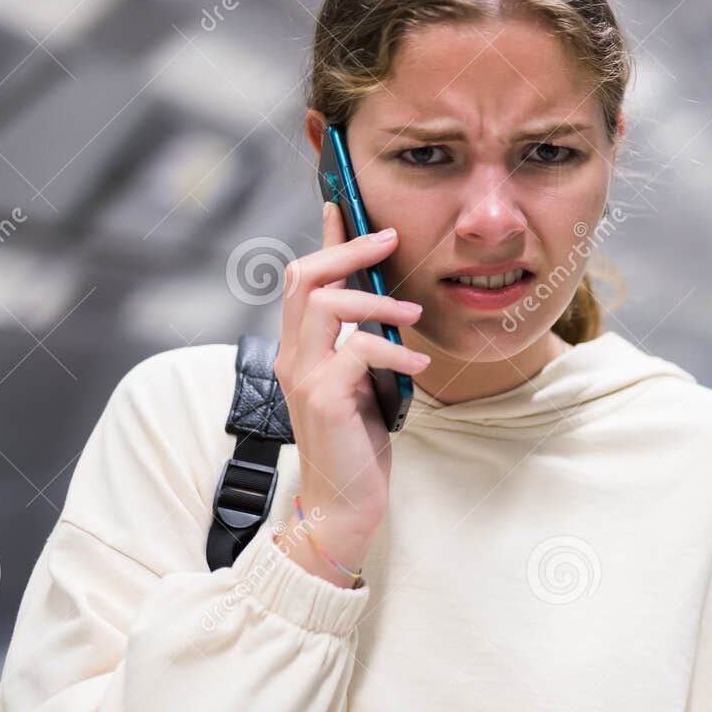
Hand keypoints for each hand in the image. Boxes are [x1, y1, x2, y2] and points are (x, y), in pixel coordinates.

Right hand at [271, 201, 429, 584]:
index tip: (344, 204)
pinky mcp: (323, 398)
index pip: (303, 279)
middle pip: (303, 276)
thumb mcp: (364, 384)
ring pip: (326, 304)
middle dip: (348, 248)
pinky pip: (358, 350)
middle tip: (390, 238)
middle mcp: (292, 356)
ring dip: (376, 301)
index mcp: (300, 349)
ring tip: (413, 316)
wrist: (342, 506)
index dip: (326, 239)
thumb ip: (364, 346)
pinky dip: (394, 352)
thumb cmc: (357, 446)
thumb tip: (388, 307)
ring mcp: (303, 376)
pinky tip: (419, 370)